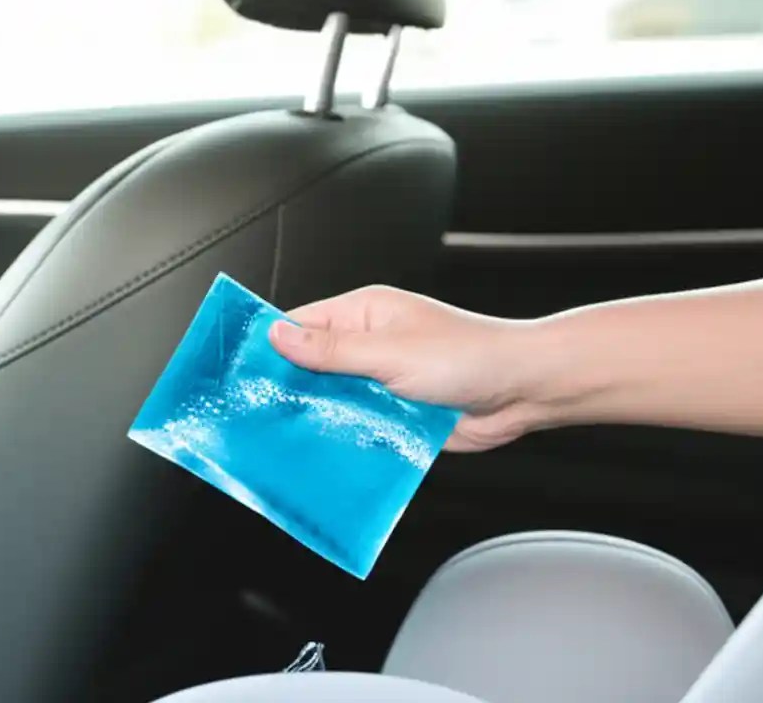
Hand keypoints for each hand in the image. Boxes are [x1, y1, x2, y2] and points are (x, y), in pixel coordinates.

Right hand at [268, 286, 545, 451]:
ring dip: (317, 415)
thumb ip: (331, 350)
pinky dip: (342, 436)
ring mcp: (380, 380)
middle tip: (255, 411)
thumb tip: (278, 335)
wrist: (524, 391)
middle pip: (311, 365)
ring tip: (283, 435)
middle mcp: (369, 344)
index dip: (269, 344)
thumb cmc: (471, 355)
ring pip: (330, 399)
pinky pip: (356, 425)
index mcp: (365, 312)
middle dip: (288, 387)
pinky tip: (324, 449)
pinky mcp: (394, 413)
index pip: (300, 323)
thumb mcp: (390, 352)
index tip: (238, 368)